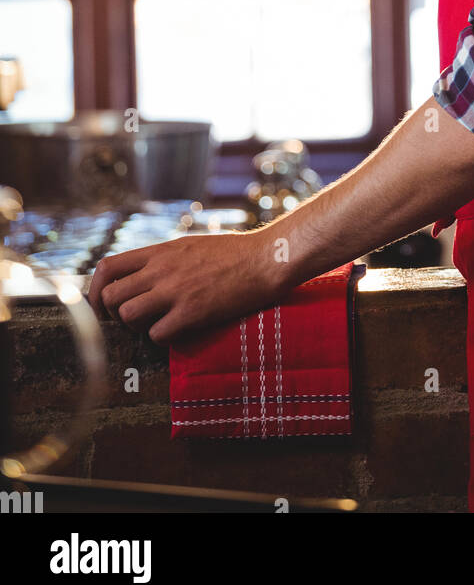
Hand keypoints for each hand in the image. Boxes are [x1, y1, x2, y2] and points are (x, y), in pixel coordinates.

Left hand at [87, 226, 282, 344]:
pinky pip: (156, 335)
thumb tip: (141, 276)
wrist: (266, 259)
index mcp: (160, 252)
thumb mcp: (190, 245)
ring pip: (128, 315)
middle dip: (114, 314)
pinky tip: (176, 333)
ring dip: (136, 327)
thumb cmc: (233, 253)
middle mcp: (161, 269)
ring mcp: (175, 291)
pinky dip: (161, 339)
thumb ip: (162, 260)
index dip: (96, 291)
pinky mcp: (192, 312)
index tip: (103, 306)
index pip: (106, 267)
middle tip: (132, 321)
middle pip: (110, 296)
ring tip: (156, 325)